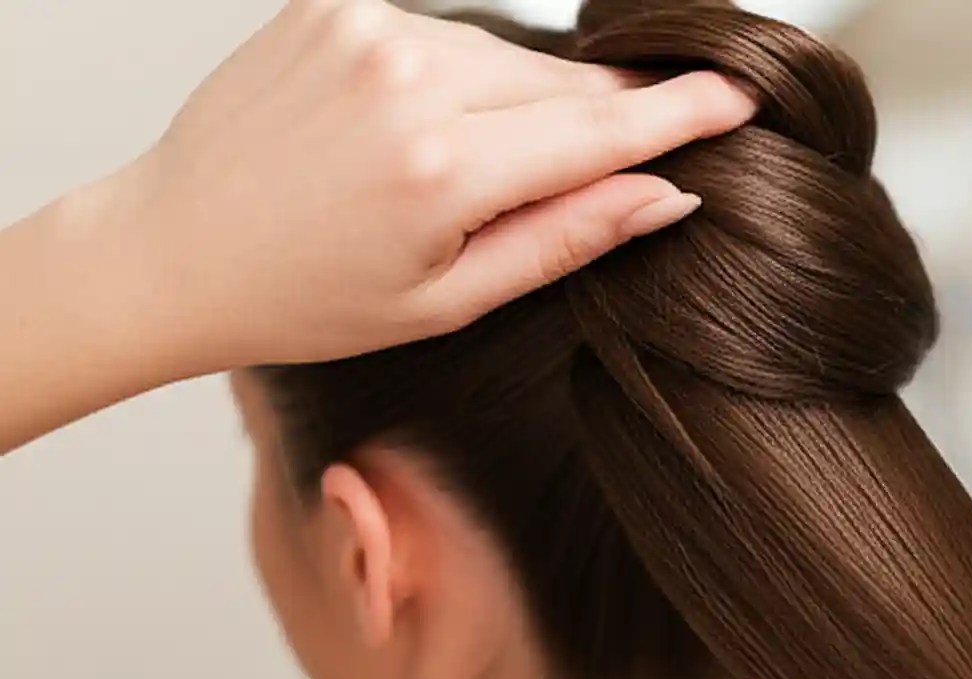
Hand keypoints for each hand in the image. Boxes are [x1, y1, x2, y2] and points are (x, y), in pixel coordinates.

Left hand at [118, 0, 753, 367]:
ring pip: (508, 56)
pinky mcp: (340, 5)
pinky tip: (425, 126)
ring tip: (475, 168)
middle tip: (620, 152)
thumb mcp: (448, 299)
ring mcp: (369, 29)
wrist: (177, 245)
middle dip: (605, 115)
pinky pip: (447, 33)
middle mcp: (408, 80)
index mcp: (439, 169)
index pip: (600, 130)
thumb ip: (566, 238)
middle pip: (562, 85)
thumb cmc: (306, 297)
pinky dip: (462, 77)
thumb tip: (666, 194)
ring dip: (524, 101)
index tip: (737, 96)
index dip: (680, 114)